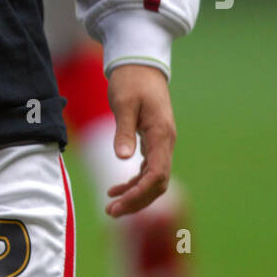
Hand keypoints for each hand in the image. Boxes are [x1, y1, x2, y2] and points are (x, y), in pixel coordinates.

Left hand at [105, 64, 175, 217]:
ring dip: (135, 195)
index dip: (140, 193)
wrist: (141, 64)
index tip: (119, 204)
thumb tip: (122, 158)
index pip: (156, 175)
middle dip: (137, 201)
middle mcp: (166, 142)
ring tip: (111, 207)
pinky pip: (148, 170)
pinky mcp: (154, 141)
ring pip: (153, 179)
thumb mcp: (123, 103)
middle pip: (157, 183)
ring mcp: (161, 143)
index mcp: (161, 135)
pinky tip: (117, 189)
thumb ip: (124, 131)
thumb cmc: (131, 81)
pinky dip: (134, 182)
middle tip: (111, 212)